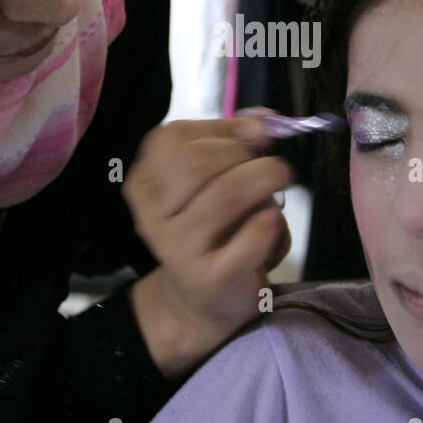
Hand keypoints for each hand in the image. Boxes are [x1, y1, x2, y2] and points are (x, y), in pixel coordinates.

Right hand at [122, 110, 293, 378]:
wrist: (203, 300)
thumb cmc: (213, 227)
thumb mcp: (214, 178)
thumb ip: (235, 140)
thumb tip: (264, 121)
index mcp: (144, 183)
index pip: (171, 138)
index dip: (222, 129)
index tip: (255, 136)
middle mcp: (151, 216)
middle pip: (194, 162)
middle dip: (244, 155)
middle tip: (270, 166)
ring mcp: (177, 250)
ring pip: (226, 194)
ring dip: (265, 181)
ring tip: (277, 188)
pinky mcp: (209, 279)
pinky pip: (249, 238)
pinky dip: (270, 223)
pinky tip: (270, 223)